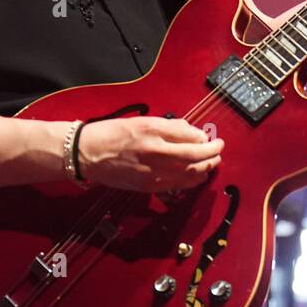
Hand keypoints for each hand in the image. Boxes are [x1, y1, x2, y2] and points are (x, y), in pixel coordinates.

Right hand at [76, 117, 222, 192]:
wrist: (87, 154)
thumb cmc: (112, 134)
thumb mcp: (141, 121)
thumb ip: (168, 127)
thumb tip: (191, 133)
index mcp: (153, 130)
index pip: (189, 135)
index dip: (204, 137)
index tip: (208, 136)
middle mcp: (155, 151)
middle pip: (195, 155)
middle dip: (212, 153)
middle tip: (219, 148)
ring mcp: (152, 171)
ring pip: (190, 173)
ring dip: (206, 168)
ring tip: (213, 162)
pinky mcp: (149, 186)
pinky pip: (177, 185)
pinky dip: (191, 180)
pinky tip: (198, 176)